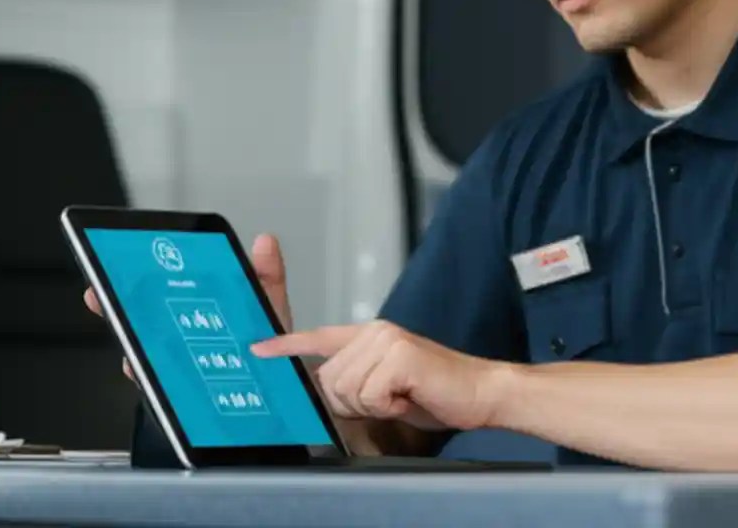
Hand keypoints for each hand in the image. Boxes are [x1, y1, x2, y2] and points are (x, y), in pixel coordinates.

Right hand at [83, 233, 294, 381]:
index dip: (140, 275)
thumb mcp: (269, 308)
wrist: (278, 394)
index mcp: (200, 309)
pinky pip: (154, 382)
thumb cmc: (270, 351)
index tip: (122, 261)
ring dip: (127, 340)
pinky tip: (138, 366)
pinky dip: (143, 373)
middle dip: (117, 304)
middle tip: (101, 294)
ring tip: (122, 331)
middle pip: (142, 317)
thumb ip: (267, 276)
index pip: (163, 288)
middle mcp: (182, 335)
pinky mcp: (178, 391)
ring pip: (142, 349)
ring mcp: (177, 362)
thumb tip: (265, 242)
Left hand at [250, 321, 511, 432]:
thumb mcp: (386, 386)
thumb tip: (327, 391)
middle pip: (329, 379)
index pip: (319, 337)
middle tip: (389, 399)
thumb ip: (356, 381)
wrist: (480, 392)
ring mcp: (386, 339)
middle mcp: (374, 331)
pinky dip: (388, 406)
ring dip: (373, 405)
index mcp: (369, 336)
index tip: (257, 350)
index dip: (286, 345)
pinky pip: (369, 395)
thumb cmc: (435, 393)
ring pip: (346, 388)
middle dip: (354, 402)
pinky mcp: (399, 354)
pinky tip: (410, 397)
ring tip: (402, 396)